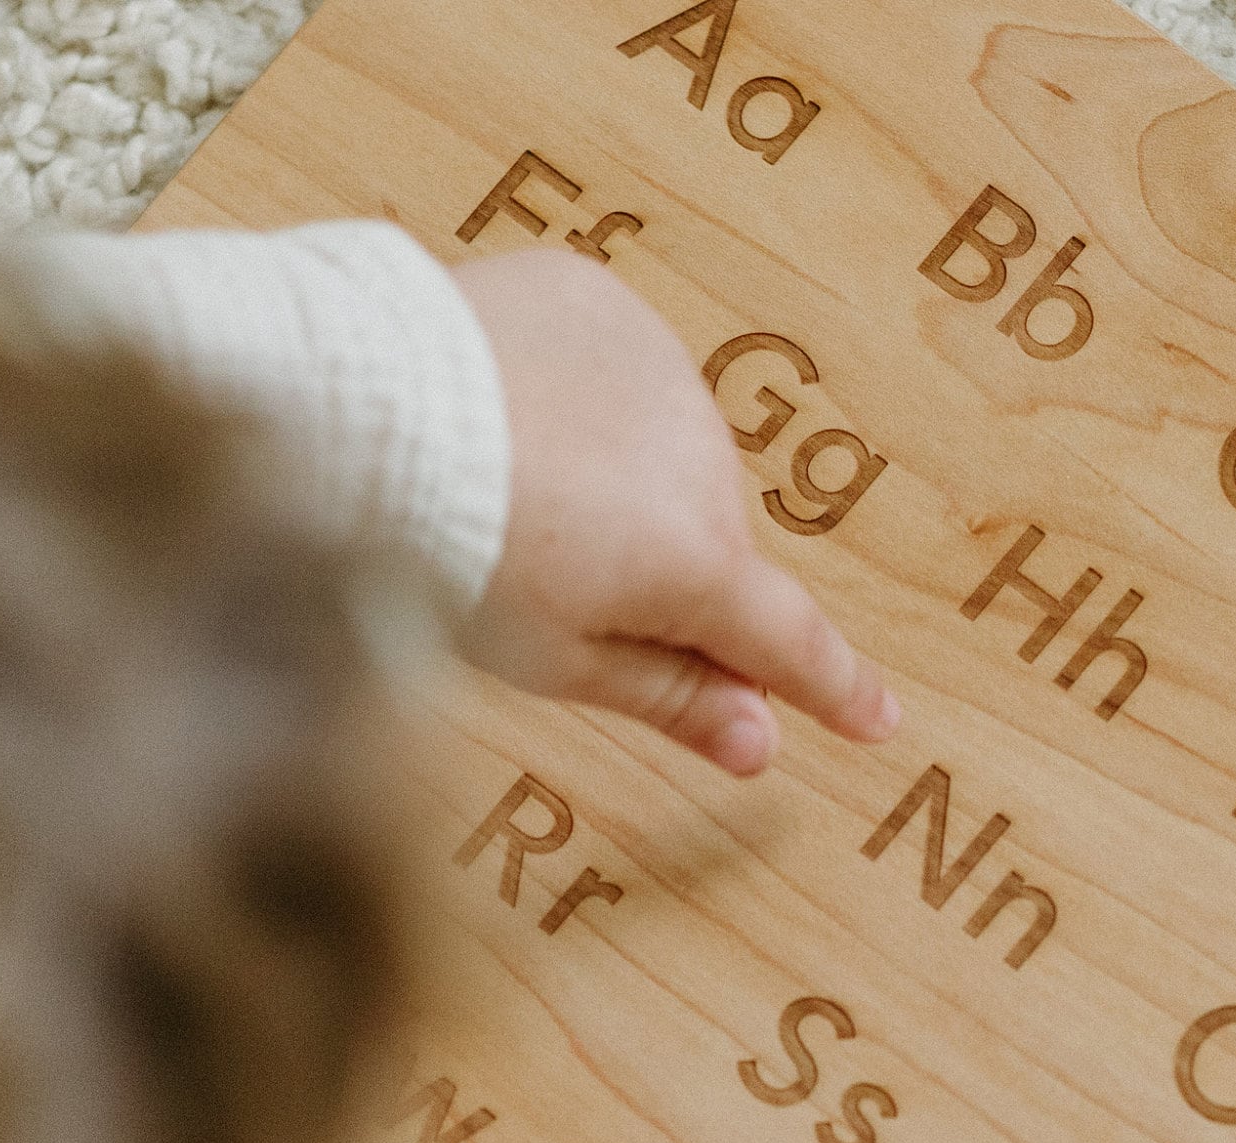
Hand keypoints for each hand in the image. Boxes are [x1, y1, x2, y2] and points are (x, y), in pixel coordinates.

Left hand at [449, 245, 900, 775]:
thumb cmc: (447, 554)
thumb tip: (760, 745)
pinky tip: (511, 419)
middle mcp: (702, 459)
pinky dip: (582, 404)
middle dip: (664, 576)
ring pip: (665, 455)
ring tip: (516, 496)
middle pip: (709, 545)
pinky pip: (616, 374)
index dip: (833, 686)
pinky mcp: (599, 304)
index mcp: (695, 562)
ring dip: (622, 484)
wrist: (358, 413)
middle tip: (564, 589)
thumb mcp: (556, 660)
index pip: (788, 639)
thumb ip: (671, 698)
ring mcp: (657, 371)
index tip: (876, 718)